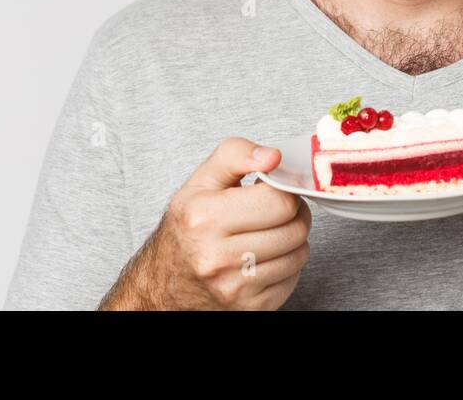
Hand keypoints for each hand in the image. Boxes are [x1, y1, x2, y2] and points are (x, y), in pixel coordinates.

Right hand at [98, 138, 310, 309]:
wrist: (165, 279)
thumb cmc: (189, 225)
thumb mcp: (202, 180)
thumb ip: (236, 154)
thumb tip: (273, 157)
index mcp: (204, 218)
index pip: (279, 202)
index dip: (285, 190)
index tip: (274, 189)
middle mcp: (216, 257)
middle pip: (293, 228)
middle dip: (294, 213)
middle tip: (278, 208)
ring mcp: (233, 287)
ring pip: (298, 254)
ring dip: (293, 239)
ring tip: (271, 230)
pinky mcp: (248, 308)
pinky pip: (293, 278)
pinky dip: (287, 264)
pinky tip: (267, 255)